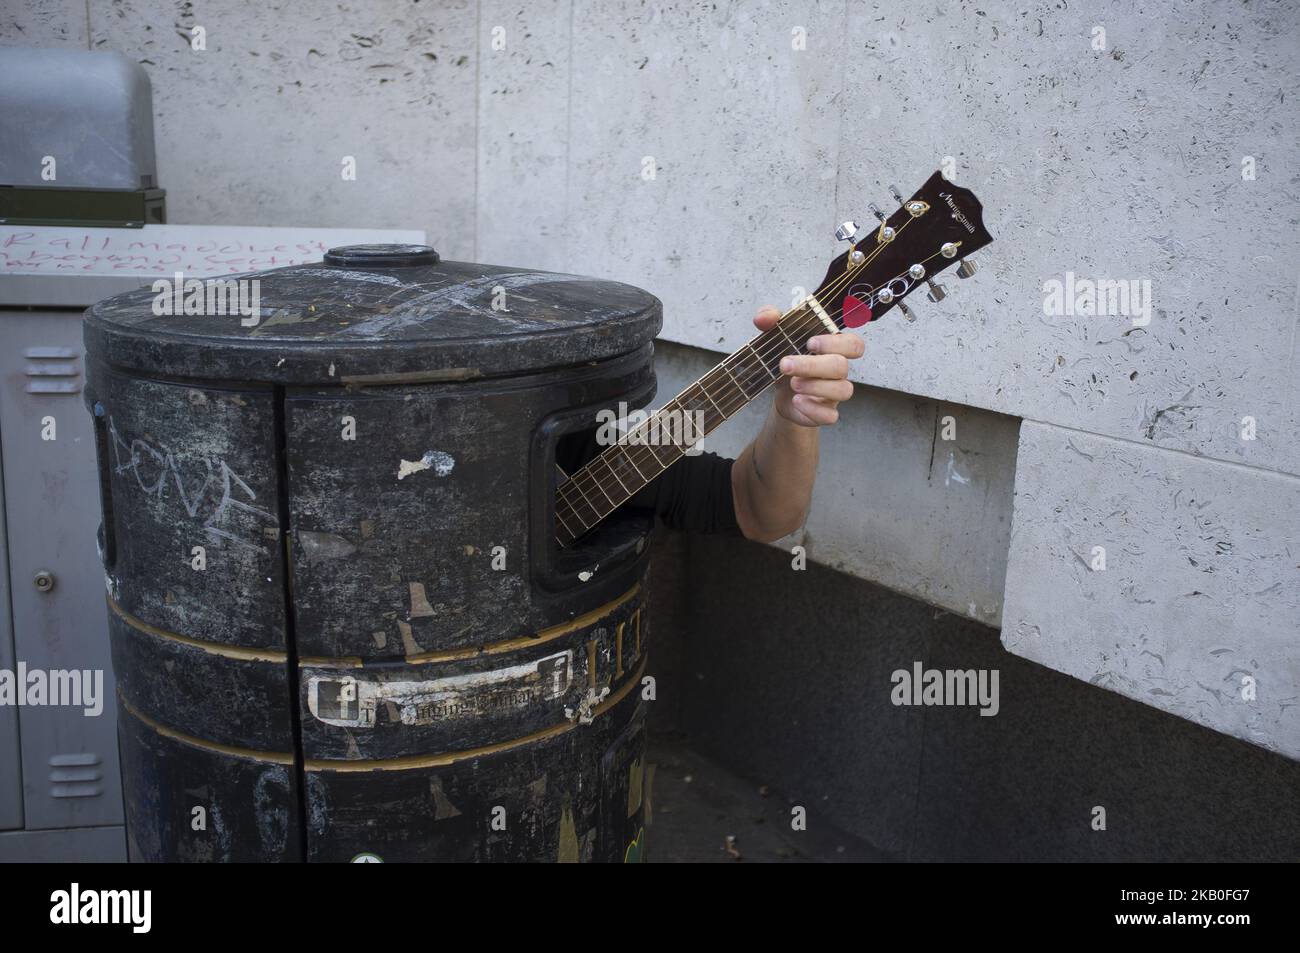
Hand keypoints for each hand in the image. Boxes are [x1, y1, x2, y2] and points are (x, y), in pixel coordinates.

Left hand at [752, 305, 864, 426]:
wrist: (780, 393)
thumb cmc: (787, 360)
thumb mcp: (776, 337)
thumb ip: (770, 320)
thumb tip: (764, 317)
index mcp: (832, 349)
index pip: (853, 344)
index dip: (837, 343)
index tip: (810, 343)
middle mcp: (837, 371)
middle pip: (841, 366)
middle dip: (812, 365)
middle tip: (785, 364)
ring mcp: (834, 393)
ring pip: (843, 390)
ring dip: (815, 386)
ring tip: (792, 384)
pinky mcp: (825, 412)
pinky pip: (831, 415)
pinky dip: (813, 409)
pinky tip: (797, 401)